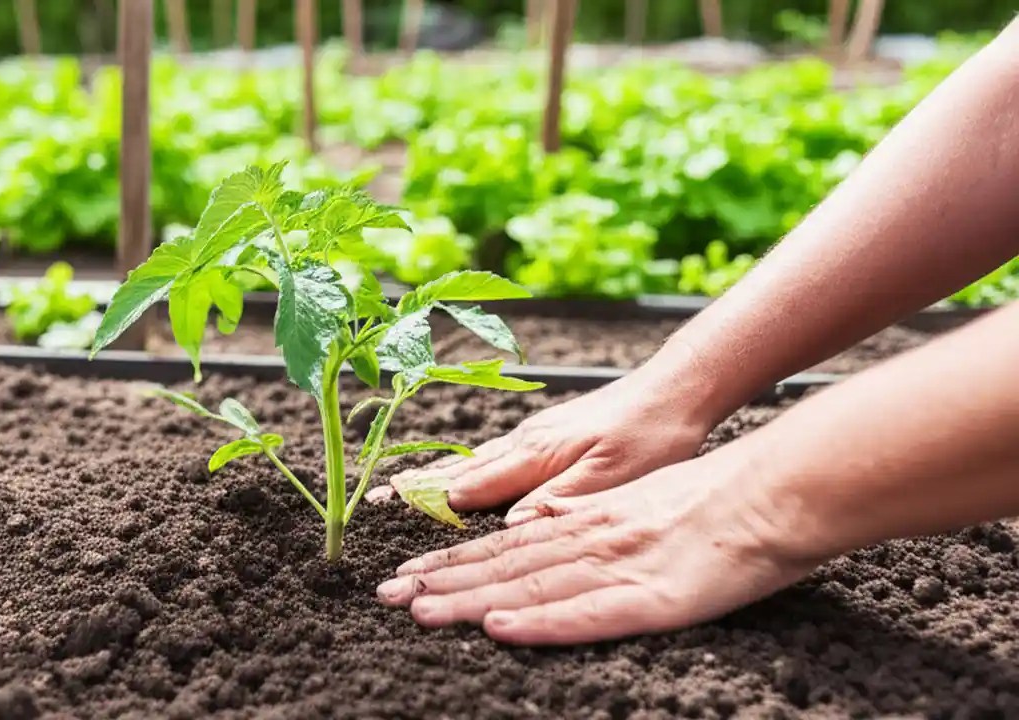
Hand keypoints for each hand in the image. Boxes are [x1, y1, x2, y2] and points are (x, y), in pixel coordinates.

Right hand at [367, 368, 713, 524]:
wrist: (678, 388)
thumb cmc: (652, 433)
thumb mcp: (613, 476)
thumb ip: (559, 500)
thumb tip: (507, 528)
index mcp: (535, 455)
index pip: (467, 484)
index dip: (424, 501)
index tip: (382, 510)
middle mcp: (526, 442)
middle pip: (459, 469)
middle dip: (414, 487)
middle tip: (371, 499)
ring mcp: (536, 434)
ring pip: (474, 460)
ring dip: (435, 476)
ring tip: (400, 488)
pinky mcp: (550, 432)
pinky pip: (494, 454)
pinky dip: (466, 467)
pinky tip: (463, 474)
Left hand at [375, 453, 821, 644]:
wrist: (777, 489)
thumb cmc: (718, 498)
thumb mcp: (640, 502)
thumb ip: (592, 519)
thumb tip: (544, 525)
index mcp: (590, 520)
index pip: (507, 544)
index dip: (454, 560)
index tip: (409, 574)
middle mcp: (591, 538)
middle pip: (503, 563)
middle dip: (440, 581)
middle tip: (386, 596)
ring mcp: (618, 564)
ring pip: (529, 584)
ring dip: (469, 599)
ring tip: (418, 611)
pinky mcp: (652, 594)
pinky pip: (587, 611)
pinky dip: (540, 621)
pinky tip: (498, 628)